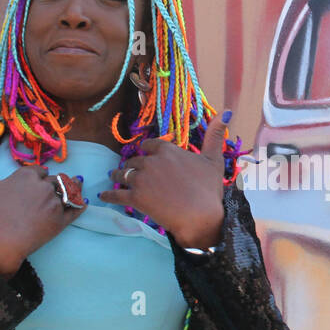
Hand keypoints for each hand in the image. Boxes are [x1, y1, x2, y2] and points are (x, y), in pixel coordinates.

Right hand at [0, 142, 84, 277]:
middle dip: (54, 183)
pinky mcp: (61, 222)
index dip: (38, 174)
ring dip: (72, 188)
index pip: (38, 170)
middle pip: (54, 181)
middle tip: (55, 186)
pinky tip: (84, 204)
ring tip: (77, 185)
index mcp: (26, 176)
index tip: (36, 179)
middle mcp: (43, 187)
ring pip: (68, 191)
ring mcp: (54, 204)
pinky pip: (76, 210)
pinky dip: (80, 205)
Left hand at [97, 110, 228, 248]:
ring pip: (123, 174)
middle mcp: (151, 161)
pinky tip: (103, 195)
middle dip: (133, 165)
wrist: (200, 217)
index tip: (145, 154)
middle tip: (130, 170)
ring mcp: (141, 179)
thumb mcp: (214, 160)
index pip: (150, 145)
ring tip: (113, 177)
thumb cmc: (209, 189)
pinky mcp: (134, 197)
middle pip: (135, 160)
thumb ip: (215, 136)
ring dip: (117, 175)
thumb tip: (226, 112)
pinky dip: (108, 194)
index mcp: (168, 150)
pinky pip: (116, 193)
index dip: (147, 150)